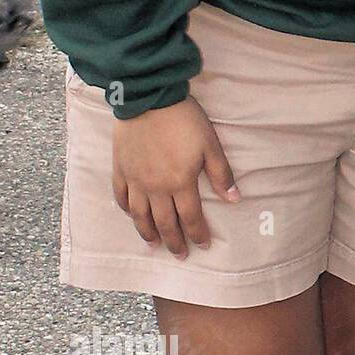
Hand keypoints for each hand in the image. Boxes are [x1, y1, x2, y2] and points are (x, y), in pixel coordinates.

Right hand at [112, 96, 239, 257]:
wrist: (150, 100)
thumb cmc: (184, 120)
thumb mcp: (210, 144)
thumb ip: (221, 173)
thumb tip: (234, 199)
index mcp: (180, 182)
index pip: (190, 217)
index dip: (197, 233)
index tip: (203, 245)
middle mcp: (156, 188)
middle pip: (165, 222)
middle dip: (174, 242)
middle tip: (179, 255)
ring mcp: (136, 180)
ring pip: (140, 216)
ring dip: (148, 233)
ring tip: (154, 244)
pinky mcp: (120, 170)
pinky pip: (121, 197)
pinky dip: (127, 210)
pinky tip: (132, 216)